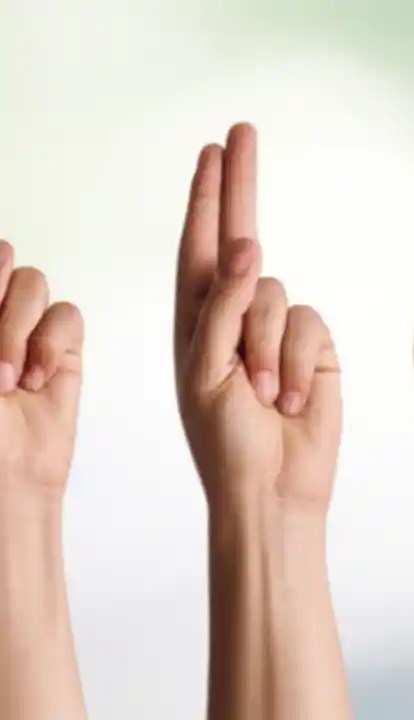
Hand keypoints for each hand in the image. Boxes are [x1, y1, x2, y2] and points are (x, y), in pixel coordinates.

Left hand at [0, 242, 82, 493]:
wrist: (3, 478)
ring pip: (34, 284)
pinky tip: (36, 380)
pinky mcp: (63, 351)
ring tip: (7, 379)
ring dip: (18, 329)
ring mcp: (25, 330)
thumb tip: (4, 251)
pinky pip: (68, 317)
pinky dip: (51, 345)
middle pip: (2, 260)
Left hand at [174, 124, 341, 507]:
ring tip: (262, 396)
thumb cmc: (223, 440)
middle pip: (241, 236)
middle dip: (240, 184)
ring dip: (266, 347)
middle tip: (243, 132)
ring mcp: (276, 329)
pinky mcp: (315, 346)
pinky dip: (297, 361)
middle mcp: (235, 314)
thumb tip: (247, 244)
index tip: (214, 148)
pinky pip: (309, 323)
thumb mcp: (203, 372)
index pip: (198, 243)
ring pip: (275, 293)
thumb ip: (221, 305)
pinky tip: (290, 398)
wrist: (272, 487)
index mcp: (194, 319)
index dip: (206, 194)